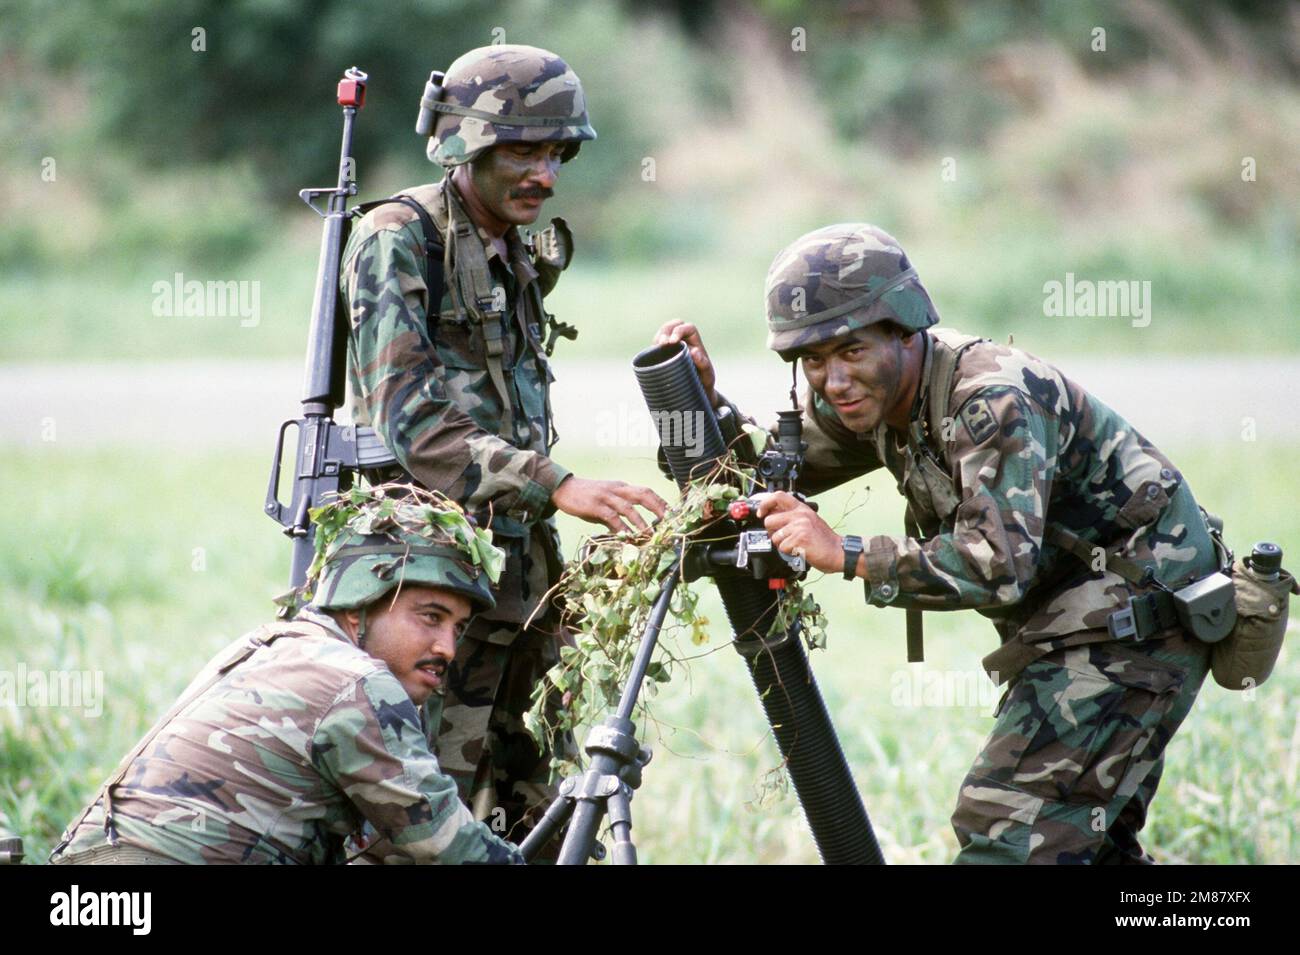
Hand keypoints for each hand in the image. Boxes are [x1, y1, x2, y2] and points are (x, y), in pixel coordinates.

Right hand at [552, 477, 667, 533]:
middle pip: (643, 494)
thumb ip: (618, 513)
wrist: (562, 488)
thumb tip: (630, 530)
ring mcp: (606, 496)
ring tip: (650, 535)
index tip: (672, 514)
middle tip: (669, 522)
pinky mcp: (595, 505)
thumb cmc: (585, 497)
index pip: (646, 492)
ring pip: (629, 507)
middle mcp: (617, 489)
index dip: (660, 502)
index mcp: (622, 487)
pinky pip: (612, 517)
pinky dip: (621, 528)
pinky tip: (627, 536)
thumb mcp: (605, 502)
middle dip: (658, 508)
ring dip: (641, 522)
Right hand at [653, 320, 717, 406]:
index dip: (679, 330)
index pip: (688, 328)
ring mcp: (672, 347)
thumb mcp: (707, 375)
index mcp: (695, 341)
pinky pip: (656, 345)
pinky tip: (652, 353)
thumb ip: (704, 364)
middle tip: (663, 343)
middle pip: (673, 325)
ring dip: (658, 337)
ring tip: (656, 347)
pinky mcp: (663, 355)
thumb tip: (695, 351)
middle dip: (666, 331)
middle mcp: (683, 341)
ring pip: (662, 333)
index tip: (673, 341)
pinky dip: (653, 347)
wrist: (696, 393)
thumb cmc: (704, 382)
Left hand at [756, 491, 844, 574]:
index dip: (765, 504)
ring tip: (795, 545)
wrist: (838, 552)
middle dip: (772, 532)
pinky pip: (782, 547)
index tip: (761, 513)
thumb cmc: (824, 540)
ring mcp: (800, 526)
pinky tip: (799, 550)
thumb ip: (792, 516)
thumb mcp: (809, 520)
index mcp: (802, 508)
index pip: (778, 496)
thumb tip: (772, 516)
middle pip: (769, 521)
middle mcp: (800, 515)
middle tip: (784, 537)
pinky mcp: (800, 539)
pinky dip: (789, 552)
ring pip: (775, 537)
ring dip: (782, 544)